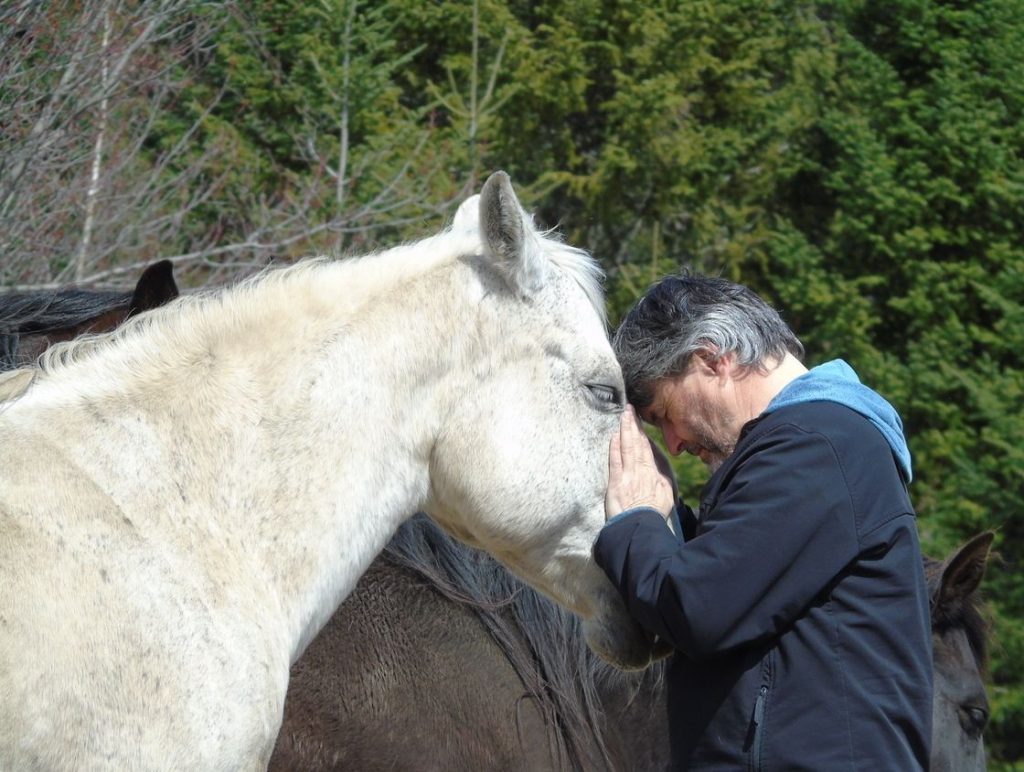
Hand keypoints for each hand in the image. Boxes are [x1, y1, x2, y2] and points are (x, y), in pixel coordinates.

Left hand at [606, 405, 675, 519]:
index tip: (639, 422)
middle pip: (638, 444)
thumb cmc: (654, 516)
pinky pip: (616, 460)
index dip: (643, 434)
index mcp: (656, 475)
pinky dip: (615, 446)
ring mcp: (629, 476)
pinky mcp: (616, 483)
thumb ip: (662, 478)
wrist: (641, 528)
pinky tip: (614, 435)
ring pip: (628, 448)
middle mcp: (644, 472)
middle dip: (633, 425)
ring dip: (625, 430)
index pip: (648, 450)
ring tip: (624, 415)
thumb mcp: (666, 496)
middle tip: (630, 409)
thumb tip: (657, 465)